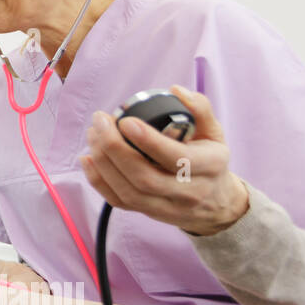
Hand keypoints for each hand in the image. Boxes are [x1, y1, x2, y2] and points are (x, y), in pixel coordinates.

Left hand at [80, 85, 249, 236]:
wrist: (216, 203)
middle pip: (145, 178)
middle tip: (100, 122)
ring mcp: (167, 207)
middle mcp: (190, 192)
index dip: (148, 141)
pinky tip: (88, 158)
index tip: (125, 120)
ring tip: (93, 135)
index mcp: (210, 167)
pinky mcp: (148, 213)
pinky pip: (118, 202)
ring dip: (104, 163)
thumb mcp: (214, 133)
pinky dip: (98, 181)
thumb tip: (176, 91)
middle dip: (115, 149)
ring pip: (129, 192)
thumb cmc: (210, 161)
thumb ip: (200, 109)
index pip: (177, 158)